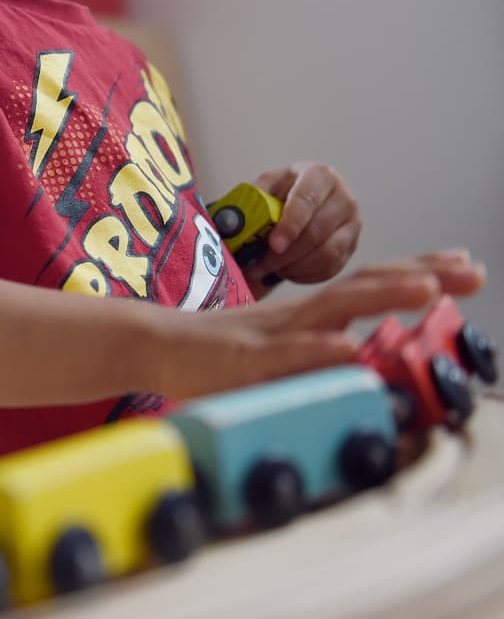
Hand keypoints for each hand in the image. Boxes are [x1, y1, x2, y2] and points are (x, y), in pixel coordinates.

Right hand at [152, 250, 485, 398]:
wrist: (153, 348)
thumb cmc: (215, 355)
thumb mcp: (280, 351)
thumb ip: (320, 351)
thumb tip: (369, 358)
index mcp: (308, 315)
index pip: (371, 285)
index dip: (419, 272)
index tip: (465, 264)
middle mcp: (297, 317)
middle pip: (364, 286)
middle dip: (422, 275)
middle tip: (471, 269)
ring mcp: (271, 335)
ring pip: (332, 309)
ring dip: (382, 296)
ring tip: (427, 289)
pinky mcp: (243, 360)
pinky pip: (284, 355)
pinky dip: (318, 350)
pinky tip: (348, 348)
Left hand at [247, 162, 360, 293]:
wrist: (300, 202)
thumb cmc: (279, 195)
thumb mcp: (264, 187)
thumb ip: (251, 200)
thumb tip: (232, 222)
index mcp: (318, 175)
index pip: (306, 200)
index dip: (290, 225)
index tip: (273, 245)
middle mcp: (343, 197)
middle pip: (316, 232)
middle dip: (285, 255)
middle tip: (260, 265)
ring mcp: (352, 223)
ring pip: (327, 254)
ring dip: (294, 267)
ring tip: (271, 268)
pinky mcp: (352, 246)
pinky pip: (331, 268)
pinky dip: (305, 275)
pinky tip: (287, 271)